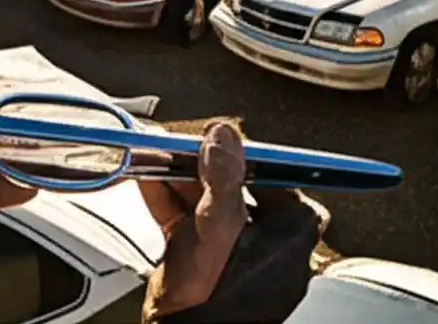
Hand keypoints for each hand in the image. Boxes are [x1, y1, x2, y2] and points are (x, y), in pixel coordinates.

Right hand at [139, 121, 328, 322]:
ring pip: (203, 197)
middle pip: (231, 182)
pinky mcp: (199, 255)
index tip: (218, 136)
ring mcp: (230, 246)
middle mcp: (265, 236)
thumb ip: (224, 179)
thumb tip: (224, 136)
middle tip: (178, 144)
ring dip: (175, 175)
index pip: (272, 173)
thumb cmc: (223, 301)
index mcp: (291, 230)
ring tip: (154, 155)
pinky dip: (164, 195)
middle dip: (197, 161)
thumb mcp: (223, 229)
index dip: (241, 153)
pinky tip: (146, 176)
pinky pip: (182, 214)